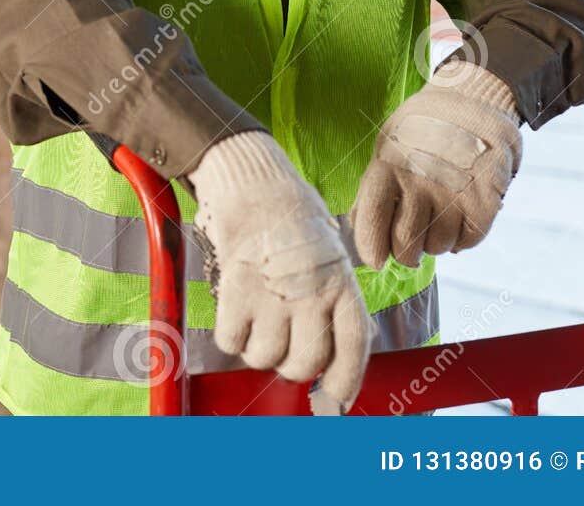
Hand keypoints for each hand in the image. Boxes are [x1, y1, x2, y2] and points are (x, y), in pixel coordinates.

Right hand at [188, 129, 370, 409]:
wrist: (256, 183)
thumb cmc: (294, 221)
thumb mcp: (332, 257)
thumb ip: (333, 303)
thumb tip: (329, 357)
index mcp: (342, 285)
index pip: (353, 349)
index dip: (345, 383)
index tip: (334, 399)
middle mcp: (313, 294)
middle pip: (303, 364)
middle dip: (289, 365)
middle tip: (281, 345)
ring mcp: (274, 293)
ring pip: (264, 357)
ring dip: (256, 349)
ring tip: (256, 321)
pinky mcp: (237, 288)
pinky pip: (231, 340)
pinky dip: (230, 335)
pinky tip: (235, 312)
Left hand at [351, 63, 521, 269]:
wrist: (472, 99)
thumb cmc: (420, 129)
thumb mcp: (386, 149)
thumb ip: (371, 189)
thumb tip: (354, 229)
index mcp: (388, 168)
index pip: (373, 221)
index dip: (371, 249)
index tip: (375, 260)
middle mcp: (420, 182)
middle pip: (407, 245)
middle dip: (405, 254)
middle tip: (409, 247)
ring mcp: (454, 192)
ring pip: (438, 247)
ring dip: (435, 243)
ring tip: (436, 220)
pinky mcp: (485, 199)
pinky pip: (469, 240)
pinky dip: (462, 239)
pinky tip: (458, 219)